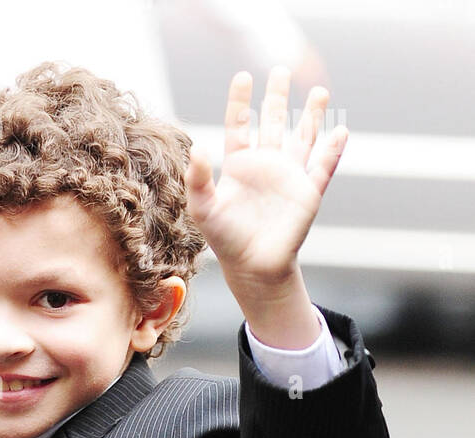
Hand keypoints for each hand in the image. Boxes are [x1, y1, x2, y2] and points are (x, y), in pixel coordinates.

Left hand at [185, 67, 346, 343]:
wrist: (253, 267)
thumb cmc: (225, 240)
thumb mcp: (203, 209)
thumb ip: (198, 179)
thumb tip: (197, 148)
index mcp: (240, 165)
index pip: (240, 125)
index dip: (241, 101)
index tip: (243, 77)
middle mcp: (266, 166)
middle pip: (274, 123)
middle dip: (278, 97)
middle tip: (281, 70)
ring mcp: (289, 177)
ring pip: (303, 138)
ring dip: (312, 115)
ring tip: (319, 92)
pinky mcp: (308, 193)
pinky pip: (323, 167)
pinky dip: (333, 151)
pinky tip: (340, 131)